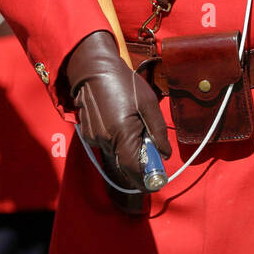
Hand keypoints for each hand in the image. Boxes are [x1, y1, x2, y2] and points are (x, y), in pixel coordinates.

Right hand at [63, 31, 170, 190]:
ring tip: (133, 125)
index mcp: (121, 133)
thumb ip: (158, 131)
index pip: (133, 169)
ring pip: (117, 155)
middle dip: (140, 162)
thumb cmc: (124, 84)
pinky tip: (120, 122)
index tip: (157, 182)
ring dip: (129, 149)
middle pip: (125, 164)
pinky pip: (108, 146)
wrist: (94, 70)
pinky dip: (117, 141)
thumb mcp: (148, 103)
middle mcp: (105, 140)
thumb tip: (165, 154)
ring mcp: (94, 139)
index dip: (146, 179)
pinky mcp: (89, 135)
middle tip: (152, 148)